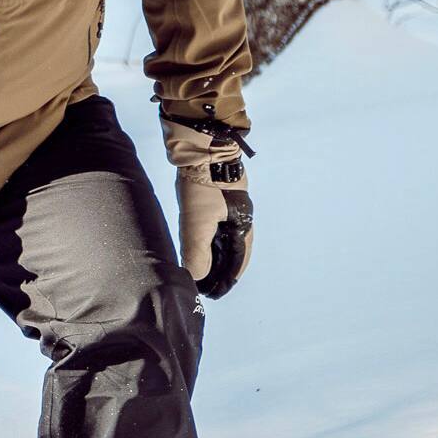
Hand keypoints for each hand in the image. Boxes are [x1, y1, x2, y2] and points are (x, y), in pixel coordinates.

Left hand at [166, 120, 253, 299]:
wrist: (202, 143)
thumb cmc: (203, 183)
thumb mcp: (198, 220)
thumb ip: (197, 250)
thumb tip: (195, 277)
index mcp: (242, 225)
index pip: (238, 260)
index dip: (226, 278)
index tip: (214, 293)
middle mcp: (240, 217)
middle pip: (233, 250)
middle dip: (221, 268)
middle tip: (205, 285)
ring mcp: (230, 205)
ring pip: (224, 236)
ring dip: (215, 253)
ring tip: (201, 267)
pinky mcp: (217, 195)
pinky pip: (215, 223)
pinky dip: (208, 237)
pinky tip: (197, 238)